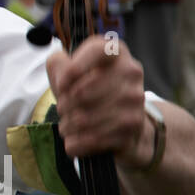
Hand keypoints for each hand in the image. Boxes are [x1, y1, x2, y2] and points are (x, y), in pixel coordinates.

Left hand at [46, 34, 153, 168]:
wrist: (124, 124)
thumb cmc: (90, 91)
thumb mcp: (71, 72)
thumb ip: (59, 64)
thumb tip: (63, 76)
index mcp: (116, 52)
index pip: (96, 51)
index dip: (72, 69)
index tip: (61, 85)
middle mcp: (131, 72)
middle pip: (81, 92)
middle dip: (63, 105)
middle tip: (63, 109)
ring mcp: (135, 101)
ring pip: (85, 119)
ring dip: (68, 126)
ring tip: (67, 126)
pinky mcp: (133, 127)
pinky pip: (93, 138)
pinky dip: (76, 142)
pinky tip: (74, 140)